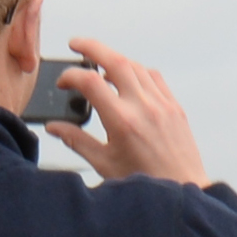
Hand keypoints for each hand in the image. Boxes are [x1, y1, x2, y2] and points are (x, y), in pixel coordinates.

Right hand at [38, 39, 214, 189]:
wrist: (182, 191)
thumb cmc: (144, 182)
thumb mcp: (104, 163)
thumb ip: (77, 140)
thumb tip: (54, 127)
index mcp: (122, 121)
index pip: (91, 82)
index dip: (71, 76)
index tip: (64, 83)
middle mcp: (144, 107)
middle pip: (116, 61)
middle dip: (92, 48)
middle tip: (76, 45)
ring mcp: (162, 104)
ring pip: (136, 66)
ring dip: (115, 59)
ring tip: (99, 63)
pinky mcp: (175, 107)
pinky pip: (155, 77)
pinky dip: (138, 71)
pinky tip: (128, 77)